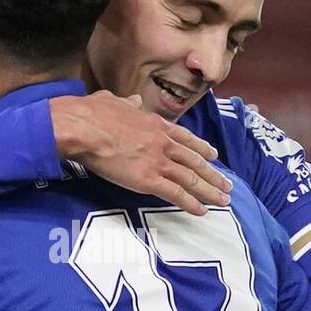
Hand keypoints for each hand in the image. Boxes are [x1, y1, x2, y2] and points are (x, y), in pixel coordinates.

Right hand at [49, 91, 231, 214]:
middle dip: (213, 174)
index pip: (185, 138)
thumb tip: (133, 100)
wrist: (83, 127)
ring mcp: (157, 161)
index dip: (202, 148)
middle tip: (227, 185)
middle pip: (194, 161)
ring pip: (191, 178)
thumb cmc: (92, 113)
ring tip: (223, 200)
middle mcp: (162, 142)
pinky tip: (202, 210)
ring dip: (209, 190)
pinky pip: (176, 194)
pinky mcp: (148, 179)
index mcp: (155, 124)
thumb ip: (128, 103)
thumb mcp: (114, 101)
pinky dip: (191, 203)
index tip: (213, 155)